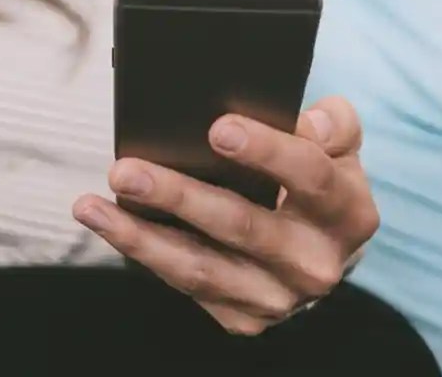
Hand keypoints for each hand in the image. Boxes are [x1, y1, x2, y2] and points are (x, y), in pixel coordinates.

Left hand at [72, 96, 379, 335]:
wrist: (321, 252)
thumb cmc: (319, 183)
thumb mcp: (340, 146)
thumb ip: (335, 123)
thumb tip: (311, 123)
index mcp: (349, 214)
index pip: (310, 177)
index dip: (266, 151)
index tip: (218, 128)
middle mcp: (316, 264)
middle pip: (242, 226)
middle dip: (178, 196)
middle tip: (126, 169)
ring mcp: (277, 298)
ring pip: (200, 268)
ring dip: (139, 236)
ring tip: (91, 206)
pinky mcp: (242, 317)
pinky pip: (184, 284)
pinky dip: (142, 253)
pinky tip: (109, 225)